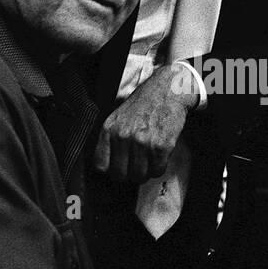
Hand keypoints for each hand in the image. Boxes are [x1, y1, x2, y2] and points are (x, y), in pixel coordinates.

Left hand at [94, 64, 197, 182]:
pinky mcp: (161, 146)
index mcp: (109, 130)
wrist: (167, 91)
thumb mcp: (117, 117)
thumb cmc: (143, 105)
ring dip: (145, 172)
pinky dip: (158, 168)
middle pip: (120, 175)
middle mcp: (123, 137)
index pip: (100, 166)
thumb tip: (108, 167)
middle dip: (128, 174)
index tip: (118, 167)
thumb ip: (110, 139)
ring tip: (148, 161)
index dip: (110, 170)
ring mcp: (142, 142)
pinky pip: (157, 171)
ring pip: (139, 176)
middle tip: (135, 166)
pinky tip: (159, 157)